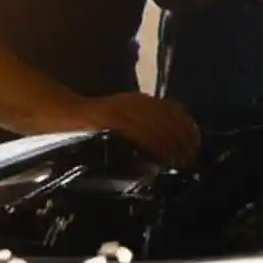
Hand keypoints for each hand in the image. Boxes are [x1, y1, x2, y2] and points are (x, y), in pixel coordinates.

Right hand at [63, 92, 201, 166]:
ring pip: (157, 126)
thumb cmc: (97, 124)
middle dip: (182, 139)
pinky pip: (140, 132)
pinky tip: (161, 157)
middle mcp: (137, 102)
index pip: (174, 110)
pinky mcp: (113, 121)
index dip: (188, 127)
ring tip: (180, 162)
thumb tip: (174, 146)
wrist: (66, 115)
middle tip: (190, 158)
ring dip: (171, 145)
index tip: (196, 144)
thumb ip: (147, 126)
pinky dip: (153, 145)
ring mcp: (125, 110)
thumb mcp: (127, 119)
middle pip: (169, 119)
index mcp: (142, 100)